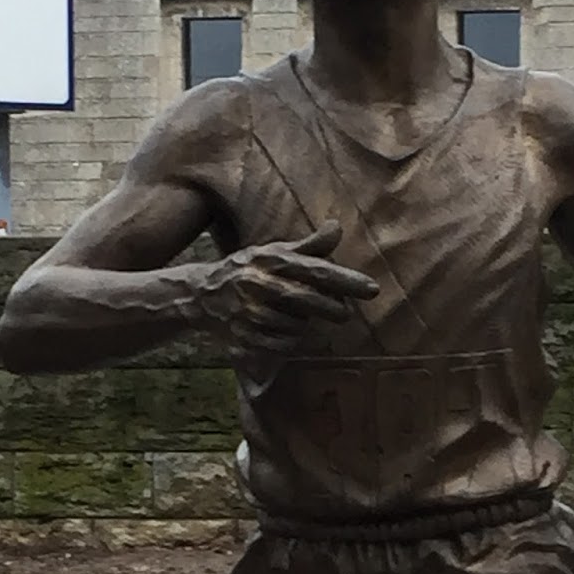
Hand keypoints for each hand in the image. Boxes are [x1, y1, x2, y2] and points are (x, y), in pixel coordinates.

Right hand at [195, 221, 377, 354]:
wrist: (201, 296)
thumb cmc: (248, 271)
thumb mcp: (273, 253)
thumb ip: (309, 247)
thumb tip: (337, 227)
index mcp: (269, 262)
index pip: (315, 271)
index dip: (346, 280)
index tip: (372, 290)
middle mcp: (258, 286)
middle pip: (308, 301)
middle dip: (333, 309)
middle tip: (344, 313)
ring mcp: (249, 314)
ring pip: (296, 326)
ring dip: (305, 325)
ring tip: (297, 317)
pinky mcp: (244, 339)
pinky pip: (281, 346)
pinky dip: (290, 341)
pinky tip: (283, 332)